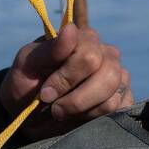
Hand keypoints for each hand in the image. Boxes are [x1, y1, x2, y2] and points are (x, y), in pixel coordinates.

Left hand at [0, 23, 132, 139]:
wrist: (28, 115)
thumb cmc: (27, 84)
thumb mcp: (28, 64)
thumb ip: (50, 49)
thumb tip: (71, 30)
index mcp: (85, 39)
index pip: (89, 56)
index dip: (66, 79)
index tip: (45, 93)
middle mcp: (107, 55)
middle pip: (107, 76)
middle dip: (76, 99)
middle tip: (55, 107)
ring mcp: (118, 78)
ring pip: (111, 98)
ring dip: (81, 111)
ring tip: (64, 111)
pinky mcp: (122, 101)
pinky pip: (117, 112)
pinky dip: (93, 119)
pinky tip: (79, 116)